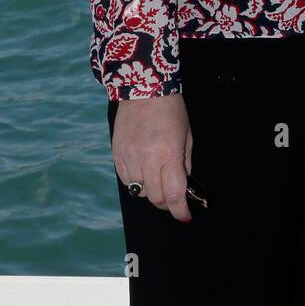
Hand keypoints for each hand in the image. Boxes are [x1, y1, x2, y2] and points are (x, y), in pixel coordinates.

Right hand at [112, 94, 193, 222]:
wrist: (142, 89)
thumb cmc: (170, 111)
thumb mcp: (186, 136)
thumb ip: (184, 165)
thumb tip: (182, 189)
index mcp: (168, 154)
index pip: (173, 194)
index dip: (180, 210)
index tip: (185, 216)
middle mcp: (146, 159)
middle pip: (156, 198)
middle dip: (167, 202)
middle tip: (173, 196)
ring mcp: (129, 157)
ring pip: (139, 192)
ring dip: (151, 190)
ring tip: (157, 175)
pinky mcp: (116, 155)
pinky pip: (126, 181)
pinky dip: (136, 182)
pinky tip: (143, 169)